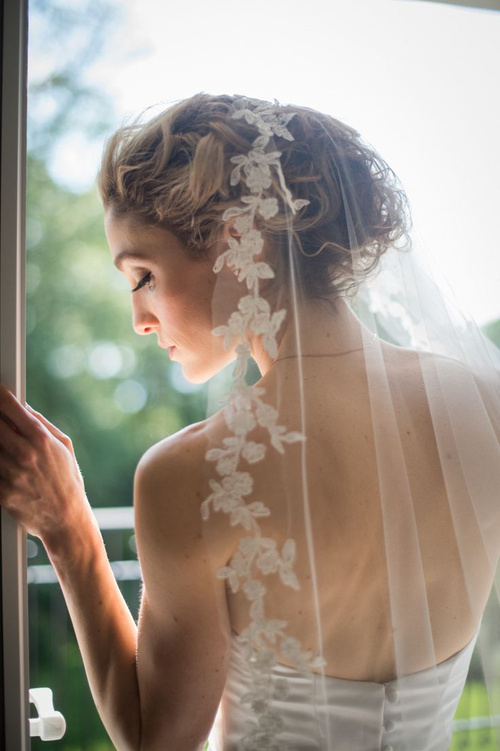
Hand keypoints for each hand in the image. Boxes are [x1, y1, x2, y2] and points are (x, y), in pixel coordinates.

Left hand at [0, 384, 87, 541]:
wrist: (66, 519)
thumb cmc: (67, 479)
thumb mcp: (64, 445)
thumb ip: (42, 424)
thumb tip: (22, 406)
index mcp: (40, 439)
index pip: (10, 407)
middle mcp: (24, 454)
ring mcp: (10, 474)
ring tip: (2, 443)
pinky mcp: (1, 492)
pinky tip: (1, 459)